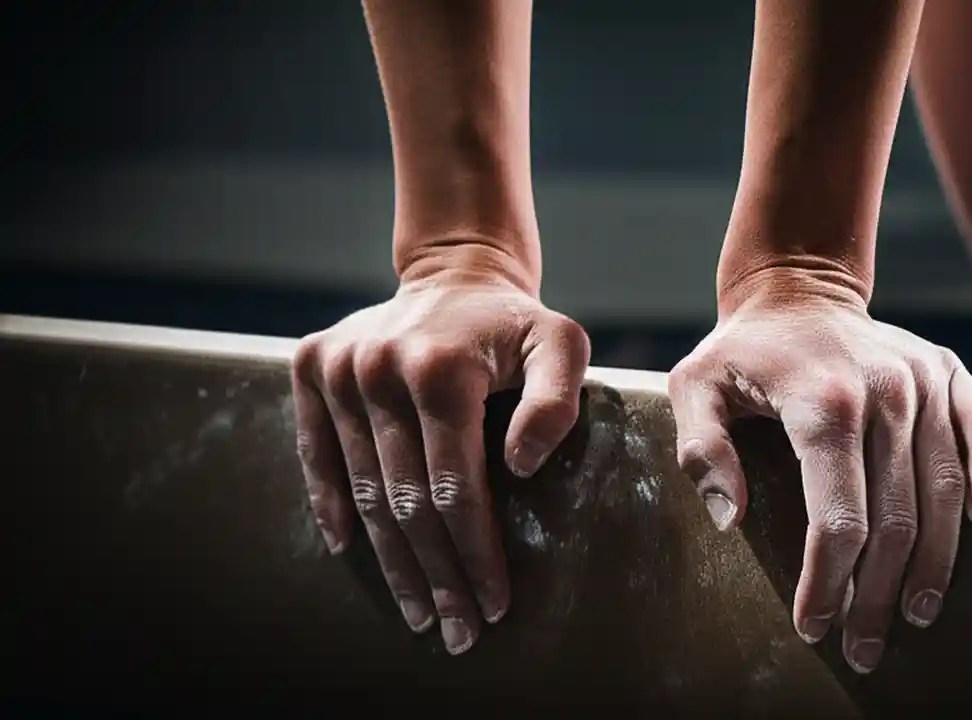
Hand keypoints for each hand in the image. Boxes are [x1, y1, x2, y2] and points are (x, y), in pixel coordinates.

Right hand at [291, 264, 589, 653]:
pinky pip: (316, 455)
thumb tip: (519, 465)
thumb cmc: (516, 323)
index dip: (474, 553)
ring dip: (391, 560)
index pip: (456, 487)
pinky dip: (332, 505)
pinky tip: (352, 550)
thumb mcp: (561, 344)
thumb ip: (555, 402)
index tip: (493, 604)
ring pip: (363, 490)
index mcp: (441, 368)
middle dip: (436, 574)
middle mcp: (378, 369)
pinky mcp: (310, 367)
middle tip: (455, 631)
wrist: (456, 274)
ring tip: (418, 610)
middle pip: (406, 500)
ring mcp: (337, 369)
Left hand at [668, 272, 971, 673]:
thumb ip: (702, 449)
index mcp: (822, 403)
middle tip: (866, 645)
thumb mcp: (694, 386)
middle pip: (896, 519)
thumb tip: (729, 518)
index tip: (814, 626)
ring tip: (920, 611)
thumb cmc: (740, 351)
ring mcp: (924, 379)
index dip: (827, 582)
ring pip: (946, 490)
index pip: (837, 518)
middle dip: (878, 594)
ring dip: (937, 561)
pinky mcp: (949, 370)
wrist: (796, 286)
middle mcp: (885, 392)